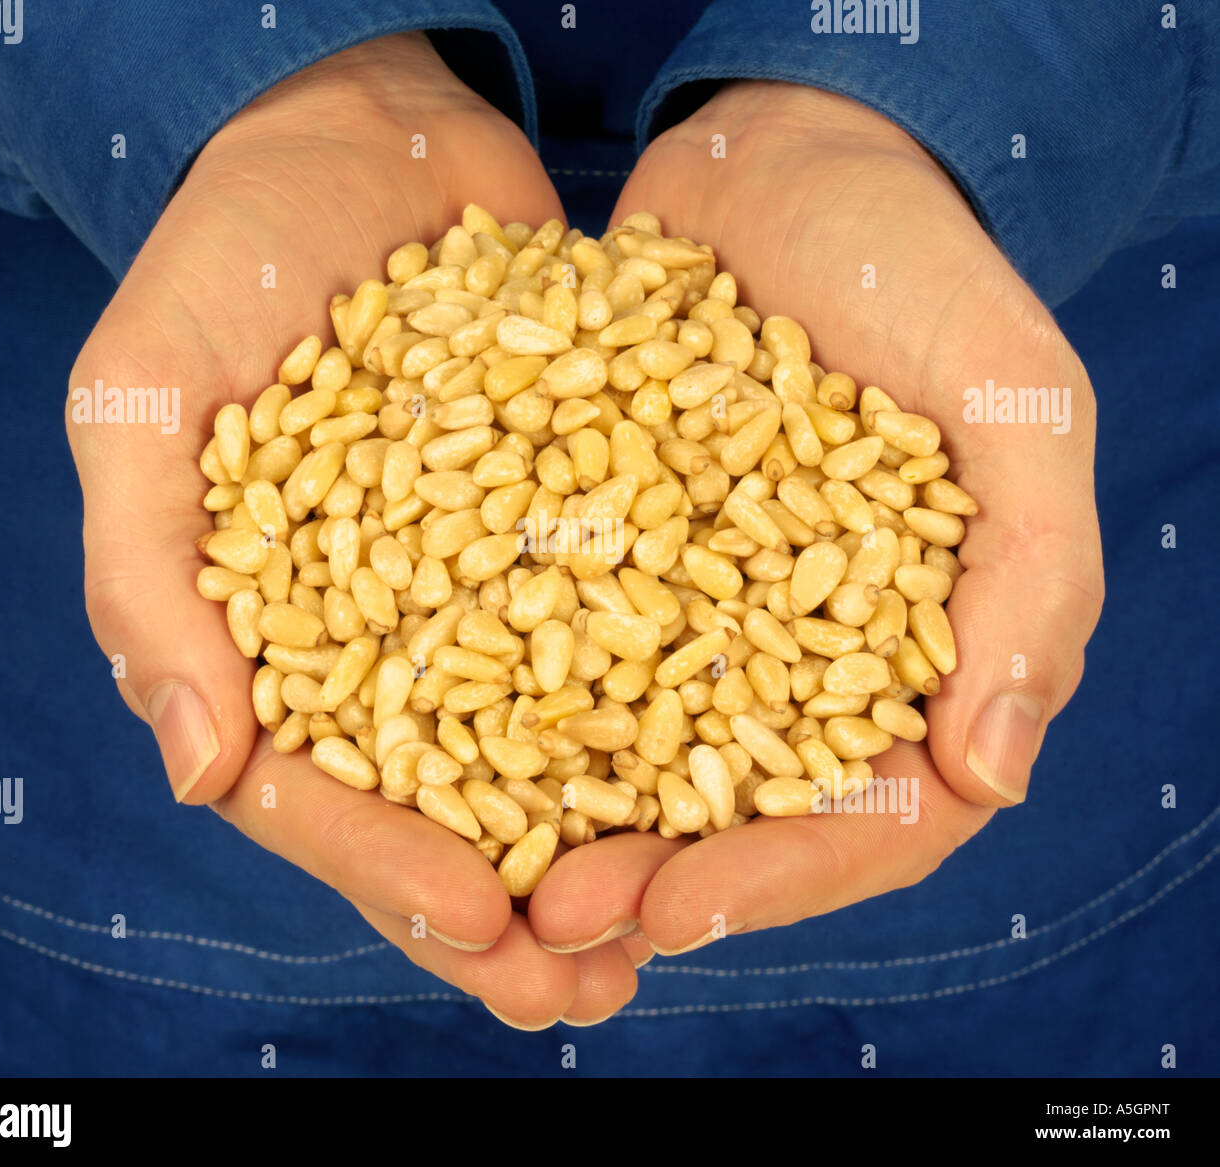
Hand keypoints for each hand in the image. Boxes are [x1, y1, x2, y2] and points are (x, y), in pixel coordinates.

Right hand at [66, 32, 645, 1026]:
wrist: (357, 139)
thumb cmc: (226, 258)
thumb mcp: (145, 397)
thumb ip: (151, 578)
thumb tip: (196, 769)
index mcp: (273, 639)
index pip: (320, 795)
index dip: (390, 870)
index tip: (482, 927)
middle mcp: (389, 636)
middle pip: (445, 804)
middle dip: (515, 905)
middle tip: (590, 988)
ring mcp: (485, 587)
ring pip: (546, 746)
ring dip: (607, 840)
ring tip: (679, 920)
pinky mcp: (573, 527)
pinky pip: (622, 627)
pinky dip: (670, 698)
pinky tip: (743, 758)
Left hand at [529, 82, 1103, 960]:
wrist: (790, 159)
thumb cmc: (924, 272)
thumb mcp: (1015, 406)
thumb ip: (1032, 586)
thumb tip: (992, 777)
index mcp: (912, 657)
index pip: (866, 815)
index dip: (783, 878)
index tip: (680, 909)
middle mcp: (791, 655)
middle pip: (731, 812)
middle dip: (645, 875)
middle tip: (551, 922)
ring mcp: (688, 607)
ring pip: (627, 747)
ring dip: (555, 816)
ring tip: (474, 871)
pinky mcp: (601, 546)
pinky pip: (544, 634)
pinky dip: (493, 688)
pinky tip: (416, 727)